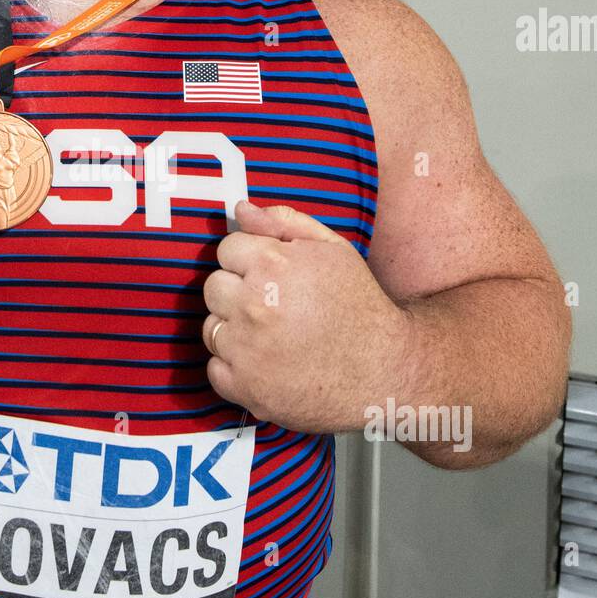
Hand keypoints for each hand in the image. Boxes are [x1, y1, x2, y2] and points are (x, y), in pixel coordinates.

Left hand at [202, 200, 410, 433]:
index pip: (227, 249)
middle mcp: (253, 305)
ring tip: (274, 335)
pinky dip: (236, 367)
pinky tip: (267, 362)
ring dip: (235, 329)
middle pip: (213, 287)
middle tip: (273, 306)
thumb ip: (283, 223)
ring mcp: (246, 349)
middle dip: (238, 292)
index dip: (250, 260)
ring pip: (212, 327)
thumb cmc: (359, 306)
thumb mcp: (332, 250)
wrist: (384, 368)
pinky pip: (215, 368)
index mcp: (272, 265)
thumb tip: (241, 210)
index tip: (271, 276)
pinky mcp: (246, 388)